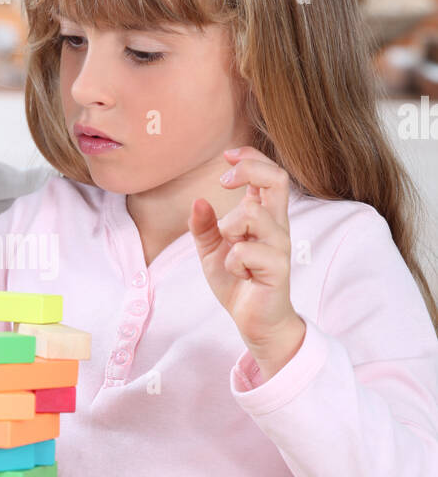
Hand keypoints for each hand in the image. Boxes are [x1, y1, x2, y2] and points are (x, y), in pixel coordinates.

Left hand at [188, 146, 305, 379]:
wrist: (254, 321)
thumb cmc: (239, 283)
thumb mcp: (212, 251)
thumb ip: (204, 227)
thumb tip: (198, 201)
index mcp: (264, 217)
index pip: (270, 174)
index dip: (251, 158)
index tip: (227, 155)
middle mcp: (277, 226)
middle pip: (277, 179)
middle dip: (248, 170)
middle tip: (224, 181)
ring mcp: (279, 247)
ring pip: (254, 214)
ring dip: (229, 225)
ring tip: (229, 246)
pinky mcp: (277, 269)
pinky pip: (247, 252)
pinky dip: (232, 261)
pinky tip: (239, 274)